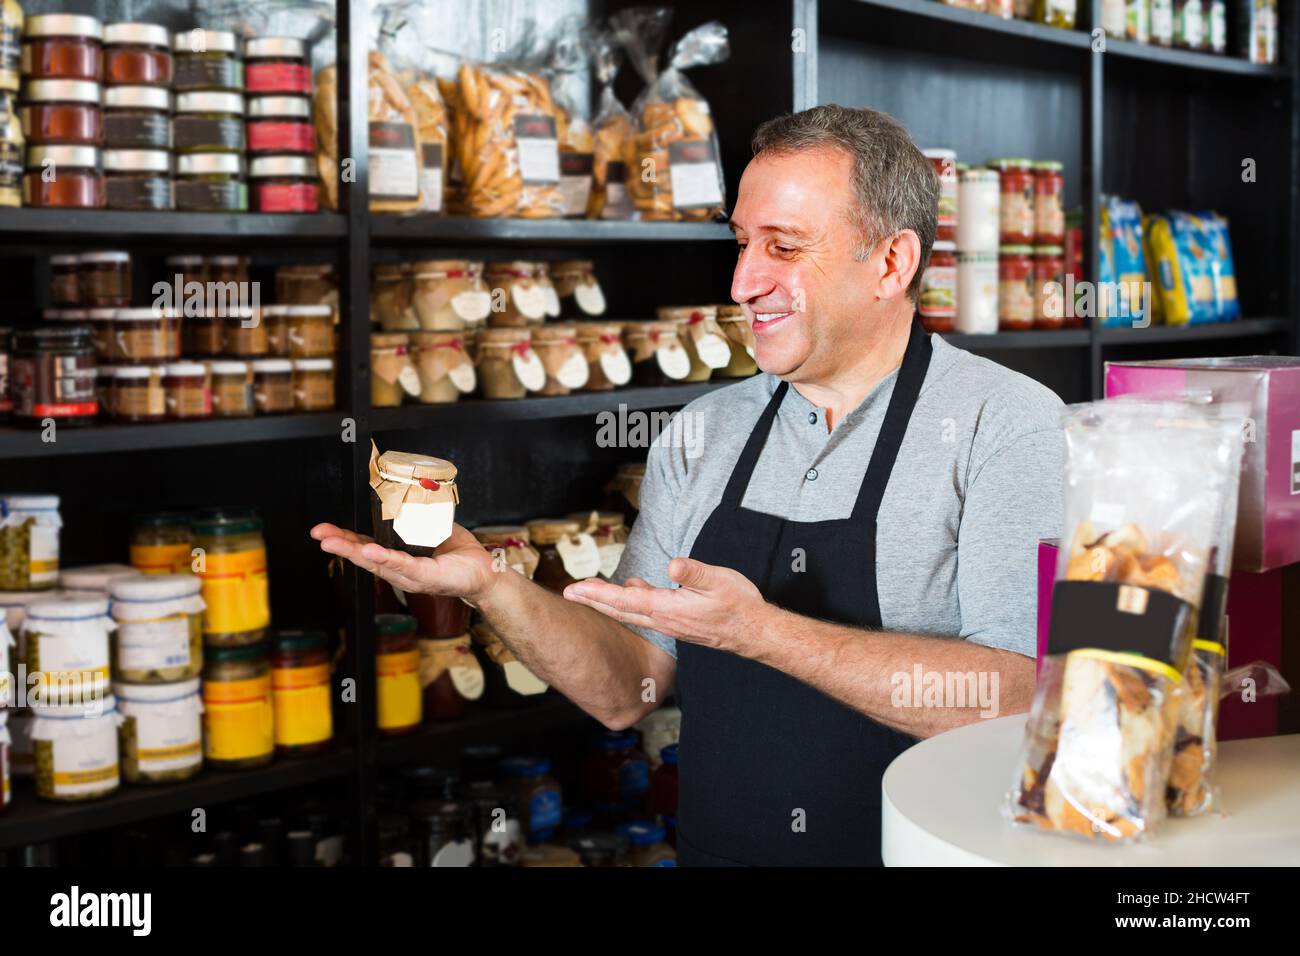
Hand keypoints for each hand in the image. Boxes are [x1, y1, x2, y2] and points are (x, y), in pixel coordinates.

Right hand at [310, 522, 501, 602]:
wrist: (485, 572)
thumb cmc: (457, 555)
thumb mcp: (431, 530)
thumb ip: (415, 517)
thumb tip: (404, 493)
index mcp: (398, 558)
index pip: (366, 547)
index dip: (344, 538)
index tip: (323, 530)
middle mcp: (400, 570)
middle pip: (364, 557)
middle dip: (340, 545)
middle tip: (319, 535)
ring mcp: (412, 576)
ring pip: (379, 563)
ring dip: (356, 552)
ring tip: (335, 543)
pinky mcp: (428, 577)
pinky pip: (404, 566)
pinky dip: (386, 559)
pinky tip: (371, 552)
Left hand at [561, 557, 767, 650]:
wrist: (755, 634)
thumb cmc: (739, 606)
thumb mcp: (719, 581)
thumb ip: (694, 572)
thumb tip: (671, 564)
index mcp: (669, 609)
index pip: (625, 600)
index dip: (598, 594)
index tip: (574, 589)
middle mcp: (664, 620)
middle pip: (621, 610)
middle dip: (593, 600)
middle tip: (568, 593)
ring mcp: (670, 625)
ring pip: (632, 612)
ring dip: (609, 602)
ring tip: (590, 592)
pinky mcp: (678, 624)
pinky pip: (647, 613)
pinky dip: (632, 602)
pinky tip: (633, 589)